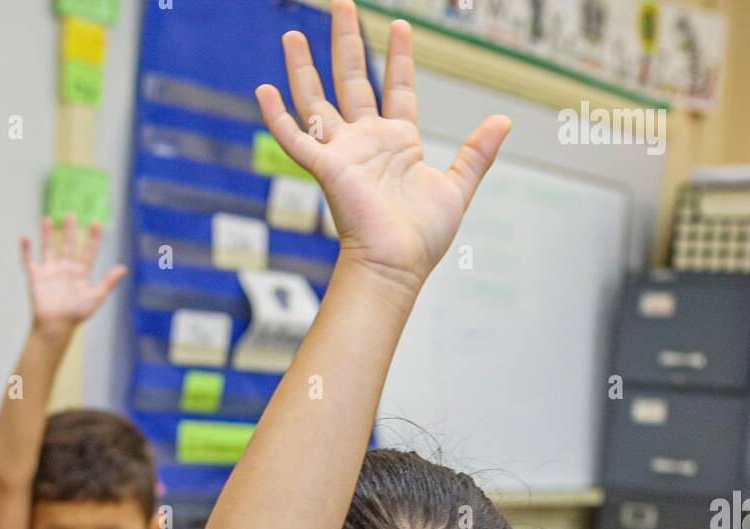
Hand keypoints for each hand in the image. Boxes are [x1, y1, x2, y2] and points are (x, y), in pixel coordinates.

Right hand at [21, 214, 126, 335]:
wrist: (56, 326)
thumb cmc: (76, 314)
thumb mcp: (95, 297)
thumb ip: (108, 282)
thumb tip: (124, 268)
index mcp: (80, 274)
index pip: (88, 253)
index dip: (92, 239)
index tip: (96, 223)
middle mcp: (65, 269)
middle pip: (68, 246)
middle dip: (70, 231)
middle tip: (70, 214)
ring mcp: (50, 272)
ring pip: (49, 248)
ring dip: (48, 235)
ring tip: (47, 219)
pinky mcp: (36, 277)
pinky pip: (29, 261)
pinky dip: (26, 250)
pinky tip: (25, 238)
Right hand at [254, 0, 510, 293]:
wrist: (398, 265)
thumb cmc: (423, 237)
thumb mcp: (457, 188)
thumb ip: (477, 153)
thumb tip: (503, 120)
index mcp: (398, 143)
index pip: (397, 88)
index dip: (399, 57)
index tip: (401, 26)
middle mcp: (367, 142)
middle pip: (352, 80)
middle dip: (347, 41)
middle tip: (342, 3)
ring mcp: (343, 153)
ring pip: (318, 100)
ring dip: (304, 68)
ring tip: (293, 34)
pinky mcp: (326, 168)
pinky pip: (295, 139)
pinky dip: (277, 117)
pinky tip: (262, 88)